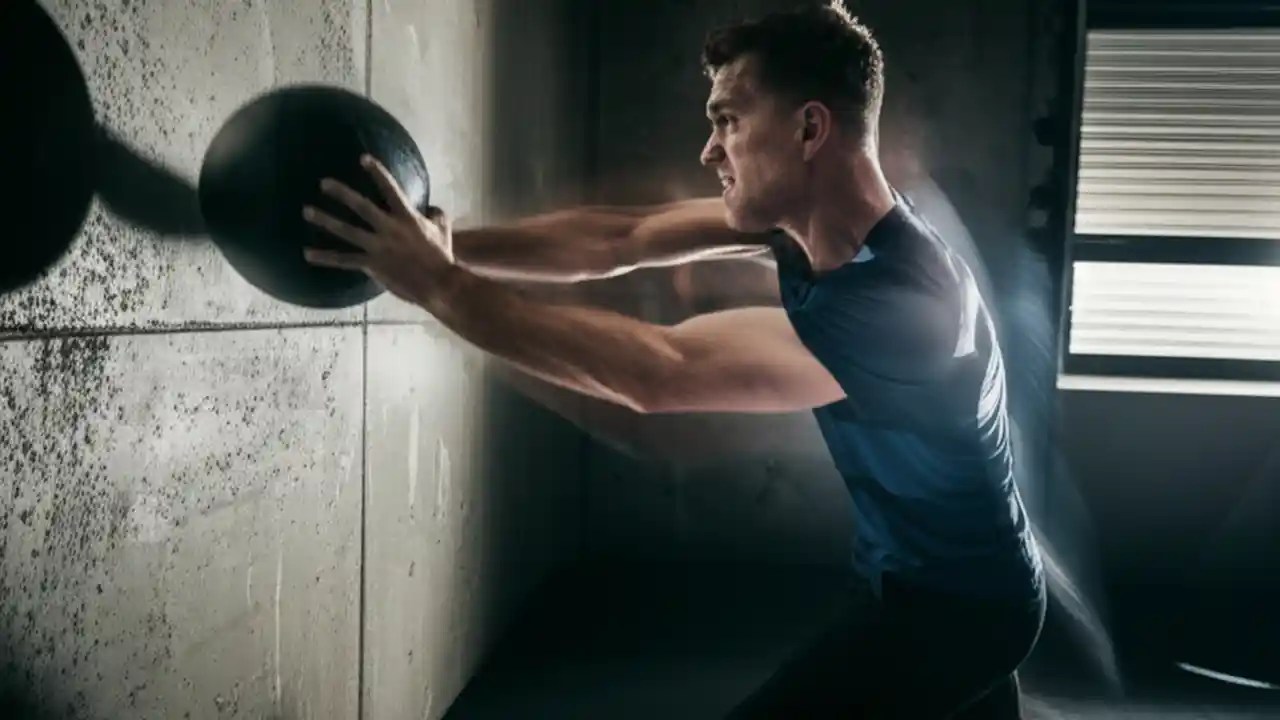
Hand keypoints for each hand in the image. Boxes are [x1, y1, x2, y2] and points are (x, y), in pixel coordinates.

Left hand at [302, 154, 453, 305]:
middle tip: (323, 183)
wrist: (439, 284)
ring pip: (347, 231)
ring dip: (325, 220)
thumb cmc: (442, 256)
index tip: (363, 158)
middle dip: (341, 193)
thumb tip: (431, 207)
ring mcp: (378, 247)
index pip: (391, 189)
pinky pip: (344, 260)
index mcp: (407, 217)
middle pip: (361, 206)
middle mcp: (389, 229)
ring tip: (307, 211)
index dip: (377, 172)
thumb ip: (436, 214)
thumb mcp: (443, 229)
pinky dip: (325, 257)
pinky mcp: (372, 265)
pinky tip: (308, 254)